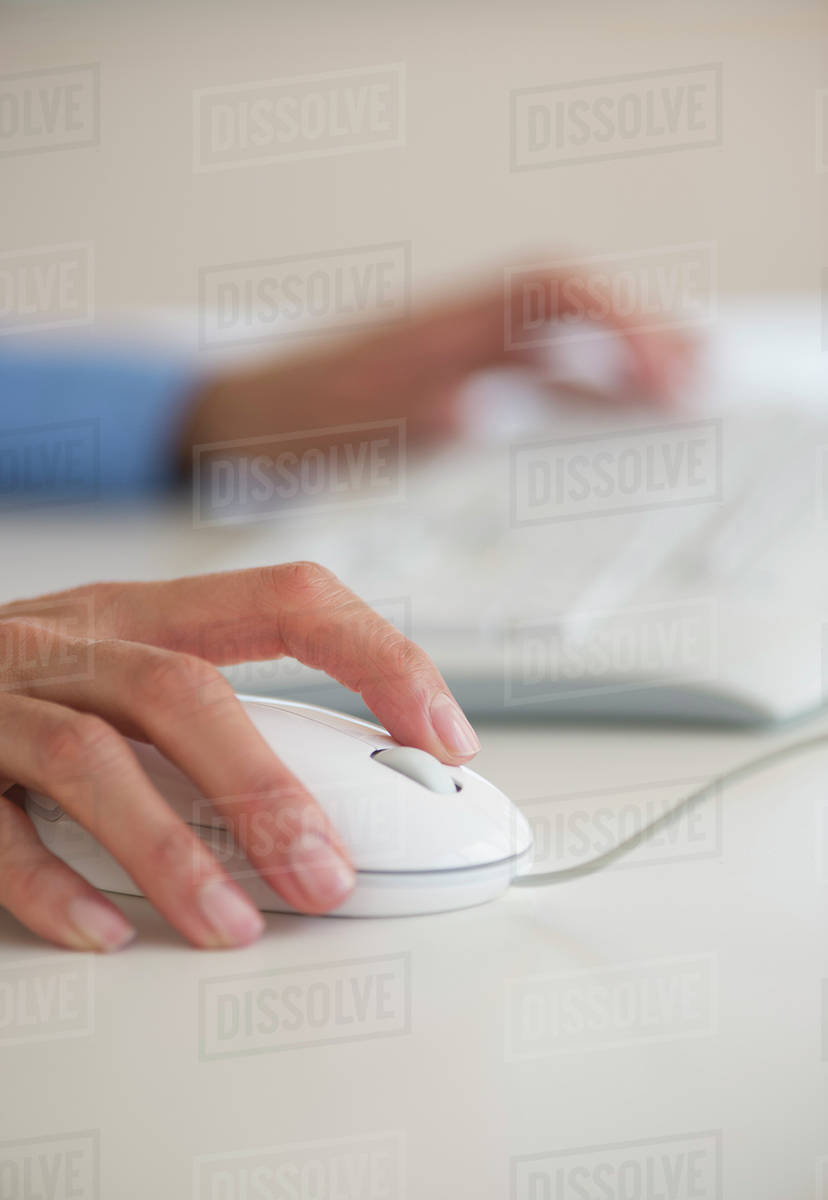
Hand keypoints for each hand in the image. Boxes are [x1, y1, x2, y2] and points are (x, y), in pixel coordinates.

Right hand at [0, 564, 478, 951]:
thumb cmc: (29, 692)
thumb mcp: (128, 677)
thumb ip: (217, 725)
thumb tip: (338, 810)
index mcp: (149, 614)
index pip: (288, 599)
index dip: (378, 655)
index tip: (444, 734)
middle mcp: (78, 643)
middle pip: (185, 690)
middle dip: (266, 787)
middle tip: (329, 875)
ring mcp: (3, 699)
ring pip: (91, 755)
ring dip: (170, 846)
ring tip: (230, 926)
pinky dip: (48, 883)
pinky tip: (102, 931)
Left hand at [181, 264, 694, 456]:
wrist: (246, 418)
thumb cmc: (290, 420)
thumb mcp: (344, 427)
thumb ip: (409, 418)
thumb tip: (476, 414)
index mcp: (440, 324)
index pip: (551, 290)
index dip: (616, 320)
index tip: (660, 368)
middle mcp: (460, 325)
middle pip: (573, 304)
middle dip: (641, 333)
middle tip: (697, 376)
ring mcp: (462, 350)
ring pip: (561, 337)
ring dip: (622, 357)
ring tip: (679, 388)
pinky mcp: (457, 378)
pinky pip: (536, 372)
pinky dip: (585, 385)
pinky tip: (611, 409)